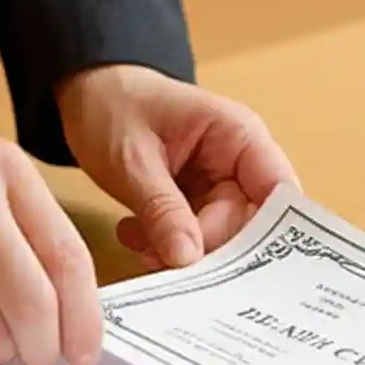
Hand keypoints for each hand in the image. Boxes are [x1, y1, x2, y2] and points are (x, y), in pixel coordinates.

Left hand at [57, 65, 298, 269]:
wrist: (85, 95)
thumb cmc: (113, 107)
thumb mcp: (132, 160)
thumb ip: (162, 209)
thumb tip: (188, 258)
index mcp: (239, 136)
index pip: (278, 192)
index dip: (269, 234)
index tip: (234, 269)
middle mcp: (238, 163)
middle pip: (247, 225)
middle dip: (205, 249)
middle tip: (158, 257)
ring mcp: (218, 185)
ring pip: (218, 240)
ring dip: (177, 250)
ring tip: (137, 240)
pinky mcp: (196, 203)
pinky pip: (193, 238)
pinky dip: (163, 245)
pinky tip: (133, 234)